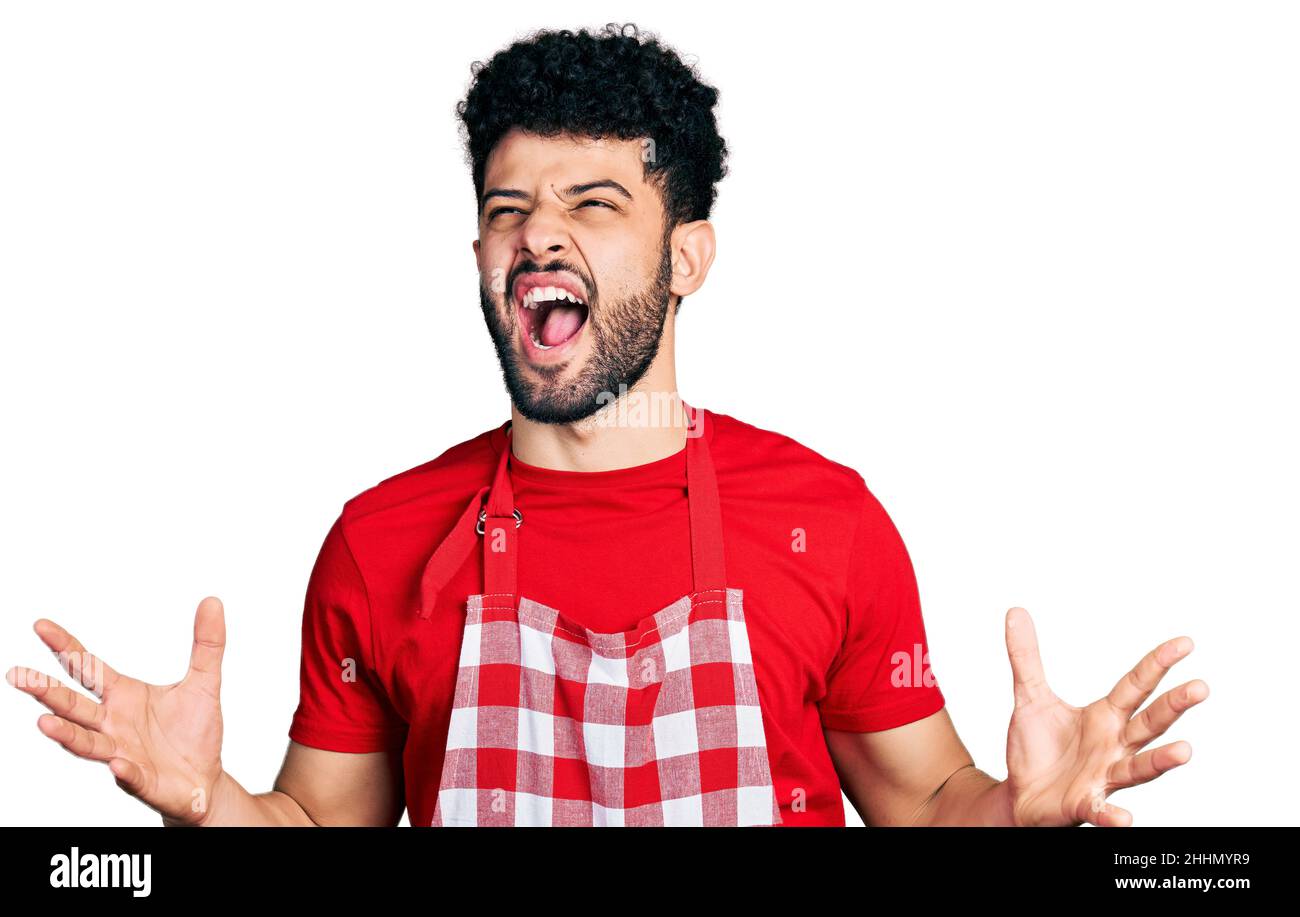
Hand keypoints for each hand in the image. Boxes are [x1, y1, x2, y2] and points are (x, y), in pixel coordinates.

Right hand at [6, 596, 227, 825]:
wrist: (203, 778)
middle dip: (47, 692)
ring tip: (45, 723)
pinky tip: (117, 763)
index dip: (66, 647)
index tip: (41, 626)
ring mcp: (123, 752)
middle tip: (19, 676)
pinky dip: (122, 770)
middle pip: (74, 706)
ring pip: (88, 743)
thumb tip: (212, 602)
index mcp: (124, 696)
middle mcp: (114, 723)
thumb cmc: (195, 731)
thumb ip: (207, 644)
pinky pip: (129, 775)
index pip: (88, 668)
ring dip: (67, 734)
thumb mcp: (205, 681)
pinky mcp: (141, 780)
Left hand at [1000, 606, 1206, 826]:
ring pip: (1138, 767)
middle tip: (1201, 687)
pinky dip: (1114, 815)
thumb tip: (1015, 612)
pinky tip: (1125, 818)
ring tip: (1185, 751)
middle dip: (1174, 706)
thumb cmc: (1036, 748)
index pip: (1137, 685)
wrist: (1020, 794)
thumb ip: (1025, 657)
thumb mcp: (1030, 696)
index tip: (1186, 643)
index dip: (1158, 664)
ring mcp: (1104, 776)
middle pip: (1150, 723)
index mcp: (1105, 716)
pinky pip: (1102, 810)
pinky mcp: (1085, 803)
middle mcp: (1114, 745)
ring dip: (1161, 761)